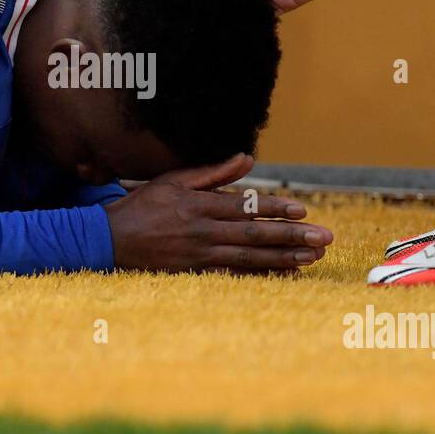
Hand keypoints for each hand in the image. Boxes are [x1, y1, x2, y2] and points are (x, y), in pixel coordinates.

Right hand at [104, 154, 333, 272]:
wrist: (110, 239)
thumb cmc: (143, 206)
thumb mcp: (174, 180)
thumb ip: (214, 173)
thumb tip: (248, 158)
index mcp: (199, 205)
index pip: (245, 206)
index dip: (275, 209)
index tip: (302, 211)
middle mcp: (203, 231)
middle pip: (254, 233)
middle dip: (292, 236)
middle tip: (324, 239)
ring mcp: (200, 254)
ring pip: (249, 256)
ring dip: (283, 258)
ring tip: (312, 258)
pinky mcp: (195, 272)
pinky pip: (234, 275)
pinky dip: (260, 274)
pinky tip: (282, 274)